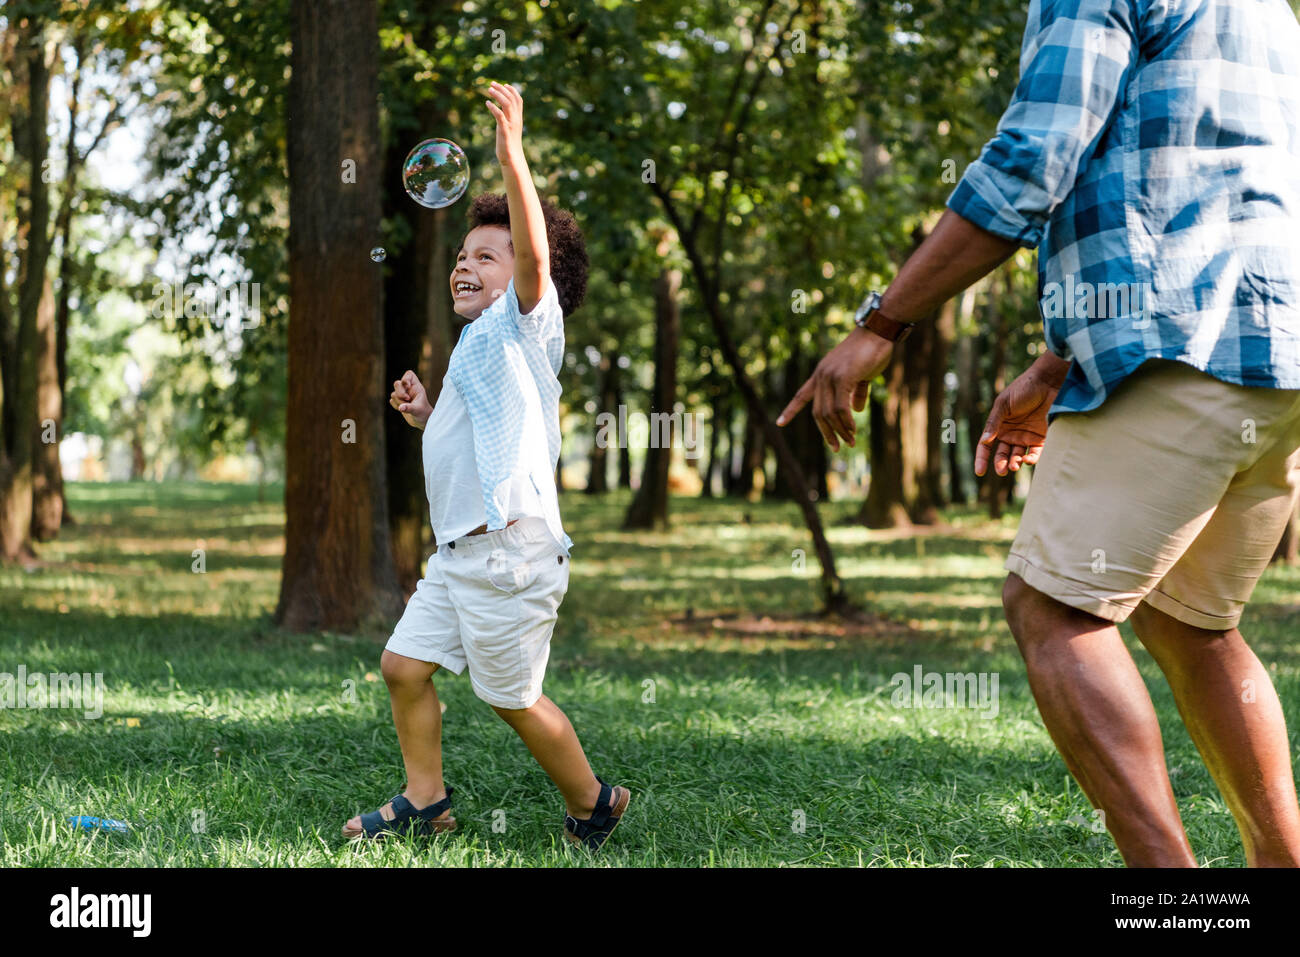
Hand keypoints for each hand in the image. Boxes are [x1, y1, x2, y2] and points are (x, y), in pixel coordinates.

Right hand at [390, 370, 432, 429]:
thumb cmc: (423, 413)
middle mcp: (408, 389)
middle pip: (397, 383)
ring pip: (393, 394)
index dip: (405, 378)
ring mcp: (402, 394)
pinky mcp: (398, 401)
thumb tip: (401, 408)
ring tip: (408, 407)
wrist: (422, 421)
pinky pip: (391, 400)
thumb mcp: (418, 410)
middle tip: (407, 399)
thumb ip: (409, 408)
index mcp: (416, 386)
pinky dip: (396, 406)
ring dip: (399, 402)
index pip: (409, 374)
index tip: (408, 386)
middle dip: (400, 393)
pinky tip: (403, 410)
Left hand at [485, 81, 523, 162]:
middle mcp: (516, 119)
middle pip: (512, 99)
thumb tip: (502, 113)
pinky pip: (500, 116)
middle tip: (492, 84)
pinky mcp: (504, 130)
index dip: (512, 90)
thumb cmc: (509, 145)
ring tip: (489, 90)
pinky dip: (493, 108)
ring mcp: (511, 124)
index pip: (519, 100)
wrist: (512, 158)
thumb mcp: (510, 129)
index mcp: (518, 118)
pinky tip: (487, 103)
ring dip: (498, 95)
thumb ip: (507, 120)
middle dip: (502, 89)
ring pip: (507, 104)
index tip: (503, 85)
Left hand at [776, 327, 894, 450]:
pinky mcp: (842, 378)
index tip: (779, 423)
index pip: (801, 395)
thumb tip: (857, 410)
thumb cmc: (872, 350)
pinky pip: (840, 407)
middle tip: (837, 447)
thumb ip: (856, 393)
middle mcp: (821, 376)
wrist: (878, 332)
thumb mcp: (861, 375)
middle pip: (817, 412)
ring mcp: (830, 376)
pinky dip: (845, 422)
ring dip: (840, 431)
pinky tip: (852, 430)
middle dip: (827, 433)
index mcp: (821, 374)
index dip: (790, 410)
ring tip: (851, 441)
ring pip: (828, 413)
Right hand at [974, 361, 1060, 476]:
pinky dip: (1031, 459)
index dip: (982, 459)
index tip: (980, 471)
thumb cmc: (1023, 388)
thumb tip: (984, 440)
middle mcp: (1011, 433)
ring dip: (1015, 463)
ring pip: (1018, 456)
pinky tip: (1027, 460)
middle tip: (1002, 471)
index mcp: (998, 426)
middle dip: (1001, 464)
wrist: (1049, 382)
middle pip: (1002, 454)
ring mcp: (1026, 436)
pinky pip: (1035, 453)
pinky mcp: (1042, 438)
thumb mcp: (1003, 404)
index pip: (986, 446)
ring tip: (1015, 465)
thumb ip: (994, 423)